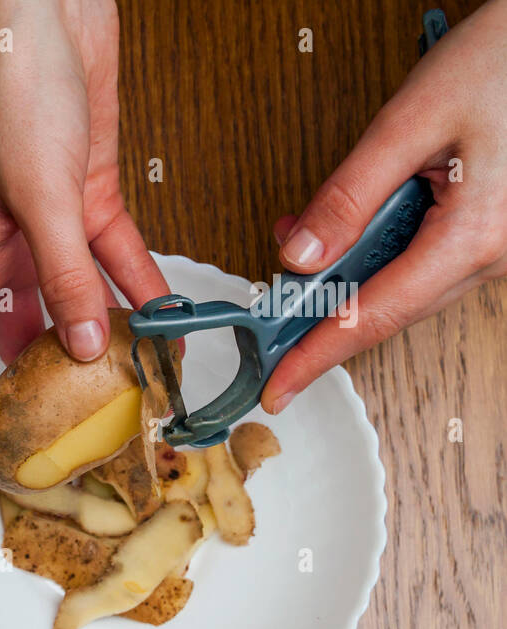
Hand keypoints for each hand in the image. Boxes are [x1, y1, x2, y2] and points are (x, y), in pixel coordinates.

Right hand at [0, 0, 167, 479]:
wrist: (46, 9)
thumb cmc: (12, 86)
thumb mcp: (39, 194)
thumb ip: (63, 275)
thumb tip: (82, 349)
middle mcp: (6, 248)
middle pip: (15, 337)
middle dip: (36, 387)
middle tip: (65, 435)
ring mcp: (51, 225)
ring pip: (74, 302)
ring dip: (101, 339)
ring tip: (133, 385)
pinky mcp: (92, 196)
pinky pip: (116, 257)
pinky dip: (139, 285)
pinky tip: (165, 316)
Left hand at [263, 0, 506, 413]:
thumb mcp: (412, 119)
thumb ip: (350, 194)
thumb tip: (300, 255)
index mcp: (476, 235)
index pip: (374, 316)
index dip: (317, 356)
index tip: (278, 388)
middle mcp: (495, 251)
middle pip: (387, 305)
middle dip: (320, 306)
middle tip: (266, 309)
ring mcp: (499, 243)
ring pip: (404, 280)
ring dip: (347, 269)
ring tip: (302, 234)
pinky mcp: (495, 228)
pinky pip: (426, 256)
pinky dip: (379, 246)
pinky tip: (352, 222)